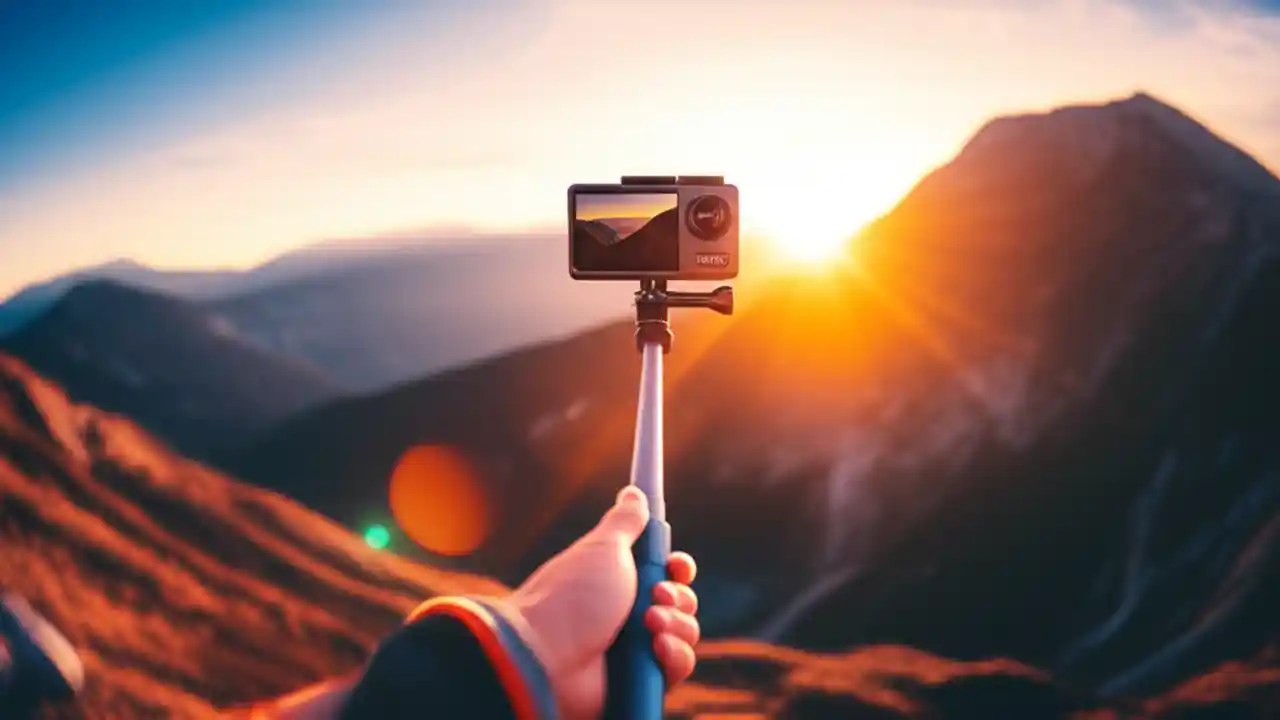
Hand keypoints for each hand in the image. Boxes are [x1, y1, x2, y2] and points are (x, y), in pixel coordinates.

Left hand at [494, 487, 699, 719]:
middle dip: (679, 596)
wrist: (543, 657)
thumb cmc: (570, 598)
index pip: (665, 573)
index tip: (677, 565)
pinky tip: (655, 650)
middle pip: (681, 602)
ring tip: (650, 625)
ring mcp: (634, 651)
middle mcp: (627, 615)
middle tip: (657, 596)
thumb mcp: (602, 548)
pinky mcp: (639, 684)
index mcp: (618, 582)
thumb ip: (625, 522)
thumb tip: (634, 491)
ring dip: (677, 625)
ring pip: (684, 634)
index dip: (678, 568)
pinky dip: (674, 656)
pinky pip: (677, 668)